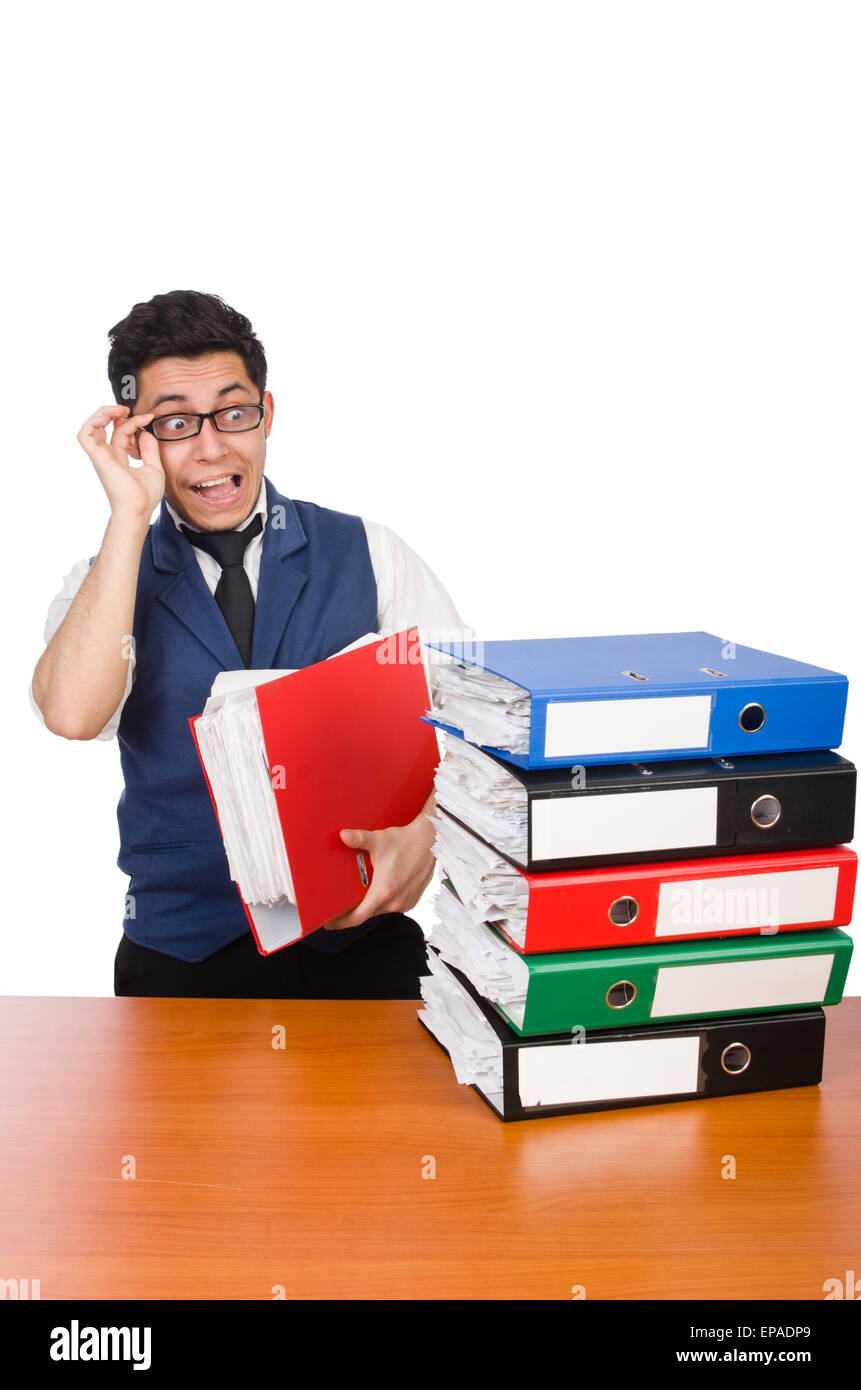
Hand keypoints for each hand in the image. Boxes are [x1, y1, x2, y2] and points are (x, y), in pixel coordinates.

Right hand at [77, 404, 164, 520]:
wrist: (138, 508)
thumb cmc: (145, 496)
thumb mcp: (154, 467)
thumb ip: (149, 449)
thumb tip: (145, 431)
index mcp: (120, 458)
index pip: (122, 432)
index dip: (134, 421)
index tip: (149, 417)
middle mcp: (108, 456)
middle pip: (105, 427)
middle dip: (114, 412)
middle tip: (127, 408)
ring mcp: (101, 456)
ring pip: (91, 427)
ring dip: (102, 413)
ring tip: (117, 409)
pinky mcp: (97, 457)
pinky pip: (84, 435)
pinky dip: (92, 422)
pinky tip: (107, 417)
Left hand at [322, 815, 436, 929]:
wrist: (431, 841)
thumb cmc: (406, 842)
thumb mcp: (378, 839)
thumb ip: (359, 838)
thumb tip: (343, 835)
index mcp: (383, 891)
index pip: (357, 917)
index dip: (340, 923)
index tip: (329, 923)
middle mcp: (395, 902)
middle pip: (367, 915)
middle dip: (352, 913)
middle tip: (338, 908)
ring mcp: (404, 903)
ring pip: (379, 911)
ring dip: (368, 906)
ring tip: (357, 897)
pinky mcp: (411, 901)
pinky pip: (391, 907)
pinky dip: (382, 902)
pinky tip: (377, 891)